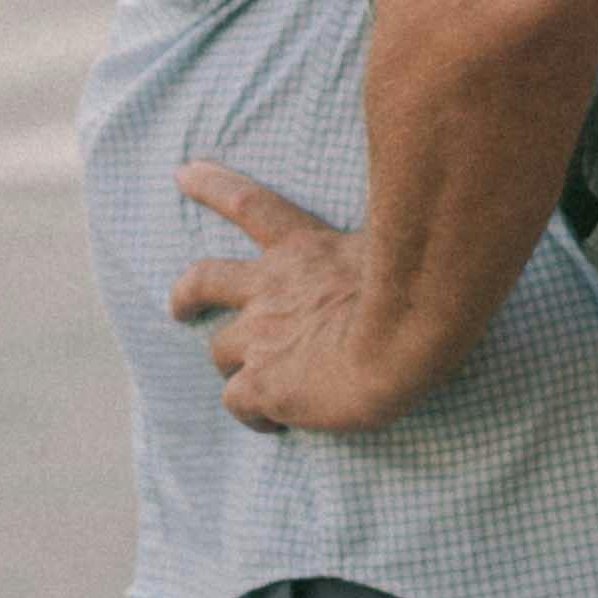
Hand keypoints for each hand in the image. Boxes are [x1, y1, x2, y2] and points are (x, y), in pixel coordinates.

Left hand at [168, 164, 416, 431]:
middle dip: (189, 294)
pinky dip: (253, 415)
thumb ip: (389, 239)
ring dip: (226, 362)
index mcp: (303, 248)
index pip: (248, 205)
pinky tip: (272, 424)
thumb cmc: (416, 284)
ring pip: (219, 349)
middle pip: (208, 281)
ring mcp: (261, 337)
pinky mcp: (263, 384)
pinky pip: (238, 402)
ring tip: (234, 378)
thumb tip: (418, 233)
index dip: (213, 187)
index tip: (184, 174)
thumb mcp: (397, 240)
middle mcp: (271, 288)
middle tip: (180, 306)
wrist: (401, 334)